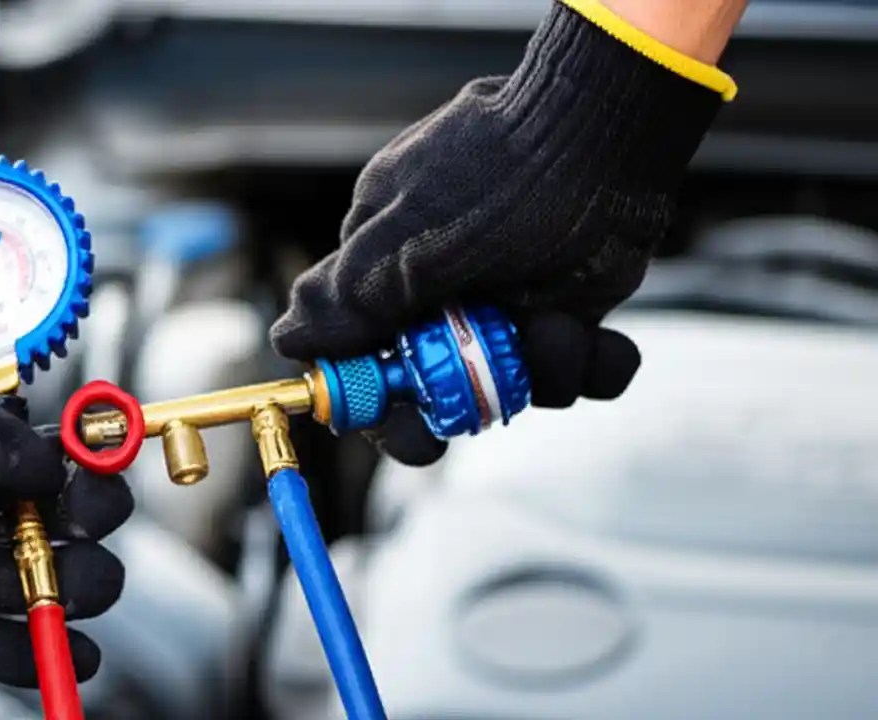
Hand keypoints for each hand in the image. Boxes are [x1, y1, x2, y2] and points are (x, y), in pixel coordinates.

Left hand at [0, 384, 131, 709]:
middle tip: (71, 543)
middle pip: (60, 535)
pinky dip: (48, 658)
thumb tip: (49, 465)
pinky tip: (74, 656)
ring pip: (43, 594)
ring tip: (61, 602)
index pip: (49, 468)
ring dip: (71, 596)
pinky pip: (6, 653)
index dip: (87, 477)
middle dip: (84, 540)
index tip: (95, 491)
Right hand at [271, 3, 727, 463]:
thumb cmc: (499, 172)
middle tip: (504, 382)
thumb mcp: (408, 235)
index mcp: (387, 270)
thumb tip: (287, 339)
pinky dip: (598, 366)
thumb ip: (347, 297)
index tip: (420, 435)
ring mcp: (509, 300)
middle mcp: (444, 292)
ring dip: (547, 370)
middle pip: (445, 387)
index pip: (364, 360)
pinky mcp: (570, 305)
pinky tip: (608, 346)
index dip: (386, 406)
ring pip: (517, 384)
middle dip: (481, 392)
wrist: (605, 125)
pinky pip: (581, 368)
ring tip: (561, 324)